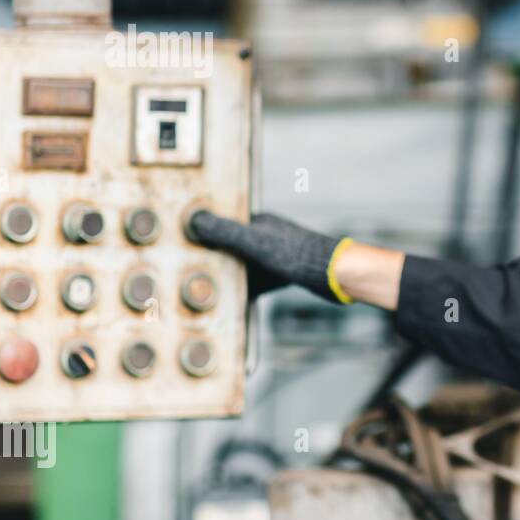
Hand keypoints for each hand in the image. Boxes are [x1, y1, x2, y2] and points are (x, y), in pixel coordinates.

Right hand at [188, 210, 351, 303]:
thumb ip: (226, 232)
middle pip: (233, 248)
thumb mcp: (256, 243)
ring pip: (246, 266)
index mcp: (260, 224)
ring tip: (206, 290)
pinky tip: (236, 301)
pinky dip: (248, 290)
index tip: (183, 245)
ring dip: (230, 277)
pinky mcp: (286, 274)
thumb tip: (195, 219)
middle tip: (189, 272)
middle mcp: (268, 237)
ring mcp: (277, 256)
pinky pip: (259, 282)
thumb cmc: (298, 255)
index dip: (206, 235)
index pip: (225, 225)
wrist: (336, 275)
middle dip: (215, 259)